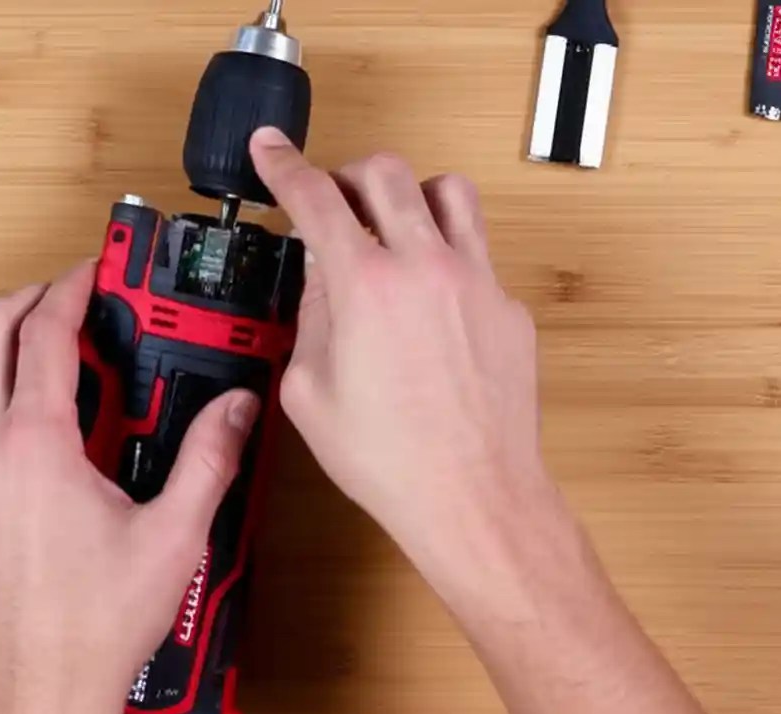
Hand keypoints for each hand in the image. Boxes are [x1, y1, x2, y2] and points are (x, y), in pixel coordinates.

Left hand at [0, 263, 259, 713]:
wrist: (34, 687)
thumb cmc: (88, 624)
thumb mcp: (172, 535)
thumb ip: (210, 459)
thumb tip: (236, 410)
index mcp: (31, 444)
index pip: (42, 330)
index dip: (73, 287)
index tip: (98, 271)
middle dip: (31, 297)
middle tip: (77, 296)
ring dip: (19, 349)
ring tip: (81, 363)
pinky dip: (9, 398)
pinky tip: (60, 429)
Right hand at [250, 130, 706, 713]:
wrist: (473, 496)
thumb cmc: (391, 460)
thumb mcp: (310, 392)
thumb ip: (309, 320)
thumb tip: (320, 281)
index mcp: (365, 286)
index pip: (315, 197)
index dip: (284, 164)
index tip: (272, 150)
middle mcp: (425, 267)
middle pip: (385, 172)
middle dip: (347, 174)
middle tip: (332, 199)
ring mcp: (477, 281)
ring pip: (448, 191)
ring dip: (410, 195)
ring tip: (391, 227)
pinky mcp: (508, 306)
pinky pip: (477, 251)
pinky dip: (447, 253)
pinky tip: (431, 299)